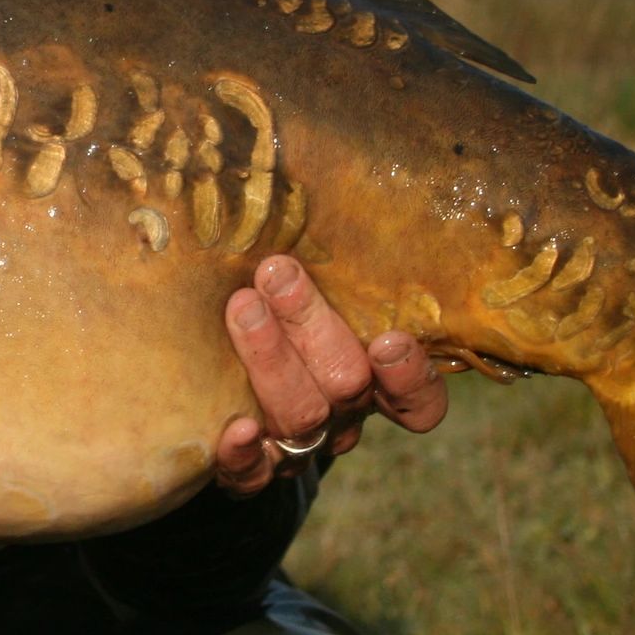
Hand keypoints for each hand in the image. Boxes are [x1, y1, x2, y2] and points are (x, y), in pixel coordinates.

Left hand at [210, 254, 447, 496]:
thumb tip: (309, 158)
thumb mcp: (314, 282)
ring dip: (273, 362)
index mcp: (374, 379)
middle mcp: (343, 416)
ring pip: (302, 416)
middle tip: (278, 273)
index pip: (418, 398)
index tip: (389, 338)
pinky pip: (252, 476)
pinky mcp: (250, 471)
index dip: (409, 376)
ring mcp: (298, 447)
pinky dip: (244, 455)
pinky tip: (232, 428)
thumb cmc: (274, 306)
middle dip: (314, 327)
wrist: (215, 384)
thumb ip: (323, 251)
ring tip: (242, 308)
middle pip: (347, 385)